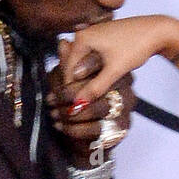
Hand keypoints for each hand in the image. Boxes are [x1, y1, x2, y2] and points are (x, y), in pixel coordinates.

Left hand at [47, 43, 134, 167]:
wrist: (96, 135)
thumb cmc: (85, 100)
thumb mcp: (75, 77)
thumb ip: (71, 62)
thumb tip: (62, 43)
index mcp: (118, 71)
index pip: (100, 65)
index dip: (77, 74)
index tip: (59, 83)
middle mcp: (127, 88)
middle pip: (99, 89)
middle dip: (70, 95)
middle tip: (51, 100)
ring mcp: (127, 108)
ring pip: (97, 108)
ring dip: (71, 113)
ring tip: (54, 114)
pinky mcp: (123, 127)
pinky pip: (98, 128)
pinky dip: (76, 129)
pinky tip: (62, 127)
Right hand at [56, 15, 178, 107]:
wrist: (160, 31)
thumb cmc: (138, 46)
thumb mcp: (115, 69)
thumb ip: (95, 87)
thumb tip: (77, 105)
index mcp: (82, 37)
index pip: (68, 69)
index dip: (72, 89)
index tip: (76, 107)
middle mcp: (84, 33)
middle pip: (74, 65)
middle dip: (80, 84)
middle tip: (86, 103)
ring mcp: (94, 35)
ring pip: (85, 62)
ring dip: (89, 78)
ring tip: (96, 94)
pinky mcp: (104, 38)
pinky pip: (93, 57)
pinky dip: (97, 70)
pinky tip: (104, 82)